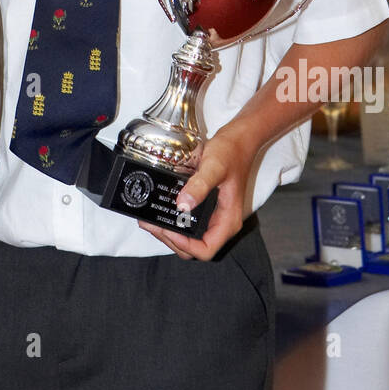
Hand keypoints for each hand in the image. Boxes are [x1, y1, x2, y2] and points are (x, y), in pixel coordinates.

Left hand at [137, 125, 256, 261]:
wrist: (239, 140)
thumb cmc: (231, 153)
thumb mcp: (214, 167)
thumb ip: (199, 186)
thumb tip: (182, 205)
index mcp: (228, 220)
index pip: (206, 249)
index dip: (185, 245)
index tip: (167, 229)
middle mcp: (222, 223)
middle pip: (194, 248)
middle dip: (171, 239)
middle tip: (151, 223)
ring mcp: (214, 217)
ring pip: (190, 238)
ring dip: (169, 233)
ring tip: (149, 219)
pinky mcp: (207, 209)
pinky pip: (189, 224)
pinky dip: (173, 222)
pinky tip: (160, 211)